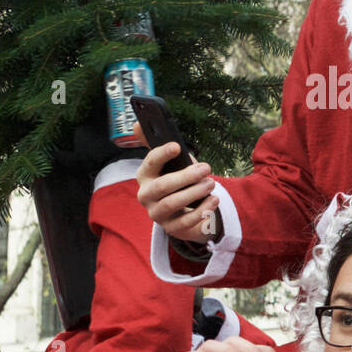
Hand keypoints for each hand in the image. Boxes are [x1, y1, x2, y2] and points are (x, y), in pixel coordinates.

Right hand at [134, 127, 220, 244]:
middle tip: (206, 168)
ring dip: (195, 192)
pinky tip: (213, 200)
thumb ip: (157, 144)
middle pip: (163, 186)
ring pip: (173, 204)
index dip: (162, 154)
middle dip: (186, 176)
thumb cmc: (175, 181)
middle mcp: (146, 196)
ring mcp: (157, 214)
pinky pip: (186, 221)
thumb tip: (137, 123)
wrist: (181, 212)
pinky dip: (202, 210)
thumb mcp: (169, 164)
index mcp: (145, 176)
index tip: (177, 146)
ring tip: (211, 183)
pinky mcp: (172, 228)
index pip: (150, 162)